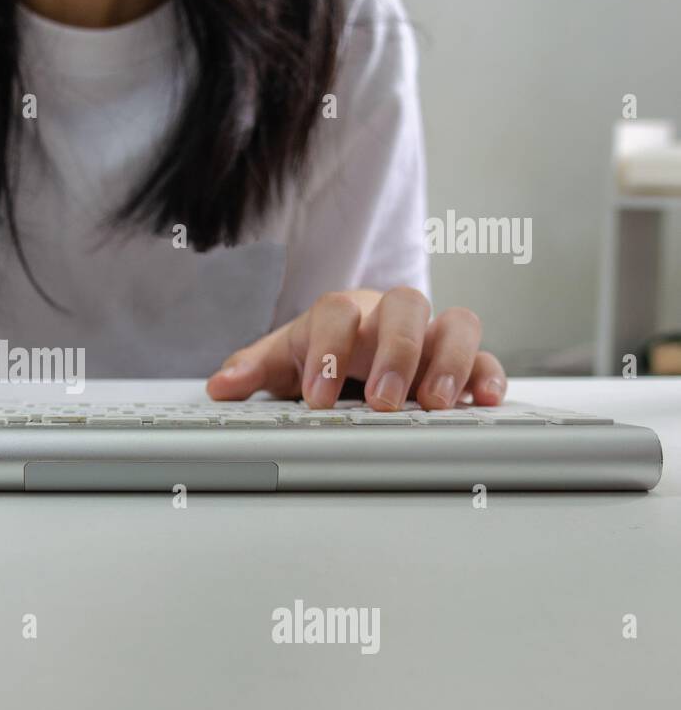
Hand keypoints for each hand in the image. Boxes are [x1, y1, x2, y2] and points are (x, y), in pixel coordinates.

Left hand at [206, 287, 505, 409]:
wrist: (352, 349)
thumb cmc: (321, 351)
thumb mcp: (282, 361)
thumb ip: (254, 369)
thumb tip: (221, 385)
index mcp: (342, 312)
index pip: (338, 311)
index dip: (329, 349)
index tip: (318, 395)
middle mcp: (390, 316)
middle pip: (404, 306)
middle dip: (394, 352)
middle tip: (378, 400)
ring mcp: (430, 335)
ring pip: (456, 323)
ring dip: (447, 361)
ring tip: (432, 403)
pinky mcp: (462, 361)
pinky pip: (486, 358)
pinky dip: (488, 375)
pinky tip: (483, 401)